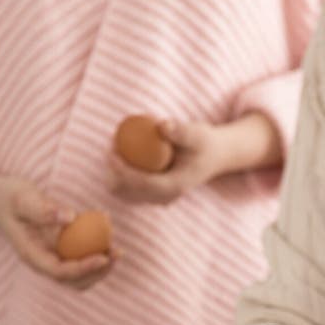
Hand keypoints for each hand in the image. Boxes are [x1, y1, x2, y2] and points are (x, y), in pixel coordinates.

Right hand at [0, 176, 114, 288]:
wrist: (1, 201)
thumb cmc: (10, 196)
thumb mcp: (21, 197)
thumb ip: (42, 208)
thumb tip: (70, 217)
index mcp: (30, 255)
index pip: (59, 272)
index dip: (83, 269)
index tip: (104, 257)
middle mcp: (42, 263)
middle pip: (73, 282)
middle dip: (98, 272)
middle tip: (117, 252)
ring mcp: (51, 260)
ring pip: (80, 276)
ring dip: (101, 267)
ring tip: (117, 249)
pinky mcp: (60, 253)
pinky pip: (81, 260)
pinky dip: (96, 252)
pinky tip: (108, 234)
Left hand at [109, 120, 224, 204]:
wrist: (214, 156)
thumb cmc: (205, 143)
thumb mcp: (198, 133)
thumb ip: (181, 131)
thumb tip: (161, 126)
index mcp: (174, 187)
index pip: (142, 184)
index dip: (122, 170)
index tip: (110, 152)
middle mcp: (164, 197)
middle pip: (127, 192)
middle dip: (112, 172)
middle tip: (110, 145)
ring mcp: (158, 198)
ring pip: (124, 193)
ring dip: (113, 173)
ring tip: (113, 147)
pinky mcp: (153, 194)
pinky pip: (127, 189)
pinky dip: (119, 174)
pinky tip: (118, 154)